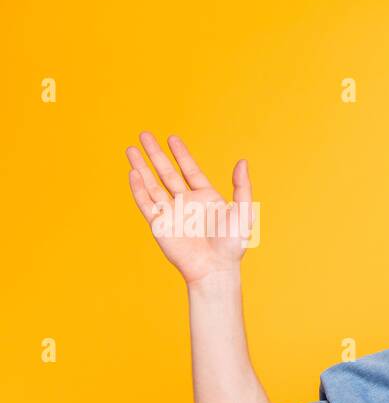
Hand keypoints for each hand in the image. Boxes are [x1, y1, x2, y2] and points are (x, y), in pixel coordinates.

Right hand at [126, 132, 255, 285]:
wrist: (215, 268)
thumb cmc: (232, 244)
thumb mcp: (243, 212)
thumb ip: (242, 187)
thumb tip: (243, 161)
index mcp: (205, 198)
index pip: (189, 170)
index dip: (181, 154)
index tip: (172, 138)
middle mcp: (186, 203)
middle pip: (166, 173)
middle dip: (155, 154)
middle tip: (144, 134)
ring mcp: (171, 213)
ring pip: (152, 184)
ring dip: (141, 167)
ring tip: (131, 149)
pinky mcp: (159, 224)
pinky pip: (146, 203)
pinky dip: (138, 188)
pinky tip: (133, 172)